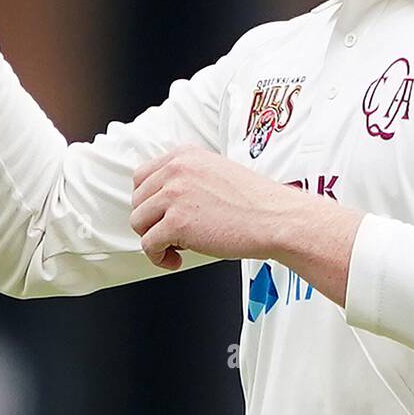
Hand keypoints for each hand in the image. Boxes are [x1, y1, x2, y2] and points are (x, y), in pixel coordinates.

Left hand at [130, 145, 300, 270]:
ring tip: (177, 247)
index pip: (142, 176)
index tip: (160, 215)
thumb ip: (187, 178)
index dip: (148, 201)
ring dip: (154, 239)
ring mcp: (175, 195)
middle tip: (172, 234)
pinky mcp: (177, 222)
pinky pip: (149, 245)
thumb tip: (159, 200)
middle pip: (137, 200)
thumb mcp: (215, 172)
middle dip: (151, 221)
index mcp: (185, 155)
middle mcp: (177, 170)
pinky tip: (176, 259)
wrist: (276, 218)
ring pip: (139, 222)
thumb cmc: (253, 202)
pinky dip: (159, 257)